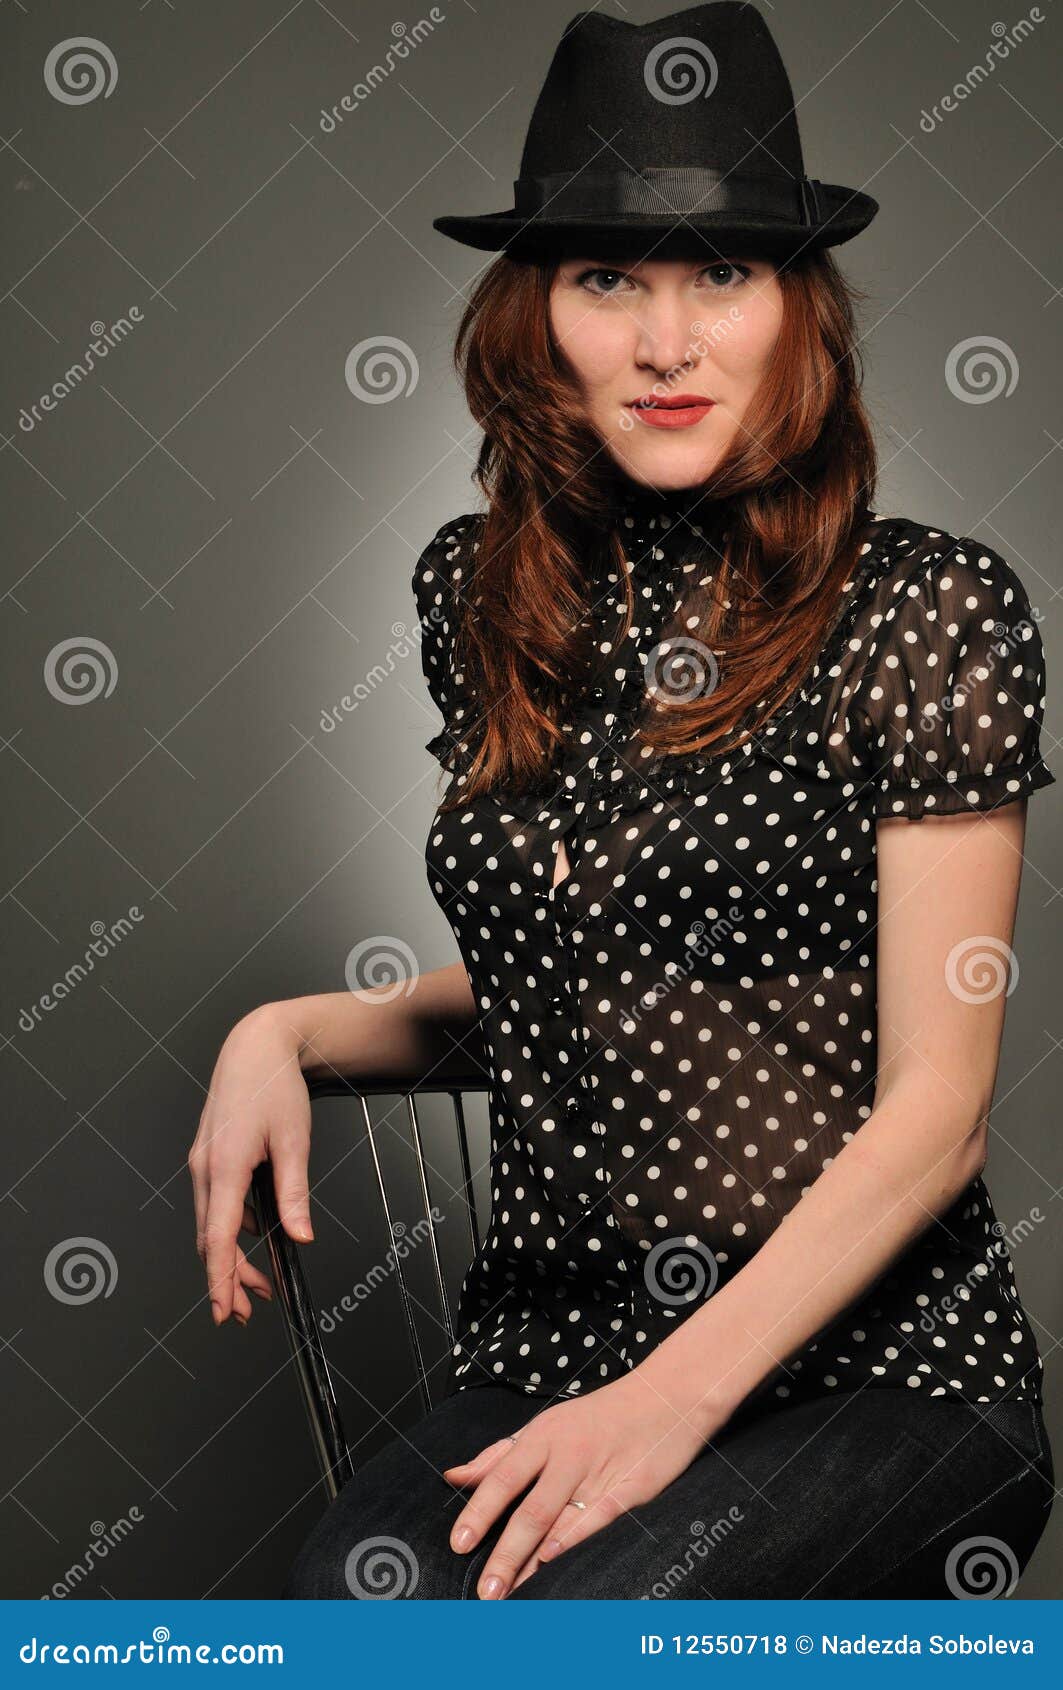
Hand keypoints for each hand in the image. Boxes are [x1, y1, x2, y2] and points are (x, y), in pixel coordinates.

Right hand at [187, 1004, 312, 1325]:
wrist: (256, 1046)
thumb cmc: (274, 1085)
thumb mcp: (295, 1140)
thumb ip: (294, 1193)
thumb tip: (300, 1237)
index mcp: (224, 1166)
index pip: (217, 1237)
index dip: (220, 1279)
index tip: (224, 1311)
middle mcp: (205, 1168)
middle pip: (209, 1239)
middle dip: (227, 1279)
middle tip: (250, 1310)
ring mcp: (202, 1163)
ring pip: (210, 1224)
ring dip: (229, 1256)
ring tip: (260, 1283)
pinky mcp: (208, 1158)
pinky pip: (215, 1204)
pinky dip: (230, 1228)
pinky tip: (255, 1236)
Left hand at [442, 1369, 717, 1597]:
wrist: (667, 1395)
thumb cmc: (598, 1416)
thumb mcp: (545, 1425)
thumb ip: (499, 1455)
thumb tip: (453, 1476)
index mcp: (542, 1437)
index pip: (502, 1478)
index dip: (479, 1512)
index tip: (457, 1544)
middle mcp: (567, 1455)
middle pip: (529, 1509)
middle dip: (504, 1553)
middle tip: (484, 1591)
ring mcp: (600, 1472)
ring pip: (559, 1520)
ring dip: (532, 1561)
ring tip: (511, 1594)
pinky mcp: (632, 1488)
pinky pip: (600, 1517)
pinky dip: (576, 1538)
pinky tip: (555, 1560)